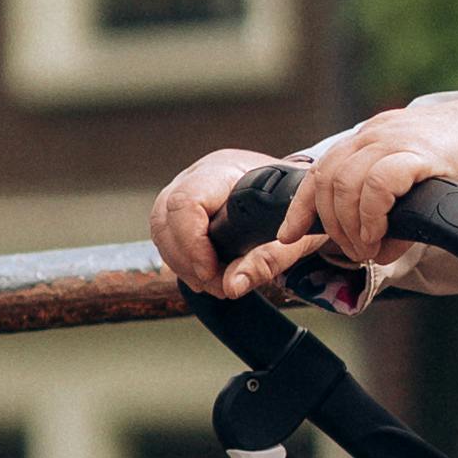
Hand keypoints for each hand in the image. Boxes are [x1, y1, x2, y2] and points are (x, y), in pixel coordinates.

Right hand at [151, 146, 287, 298]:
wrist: (296, 193)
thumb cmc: (296, 204)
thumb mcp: (294, 235)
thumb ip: (266, 260)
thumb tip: (232, 286)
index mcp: (224, 171)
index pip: (187, 202)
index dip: (192, 242)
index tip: (211, 272)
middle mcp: (197, 177)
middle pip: (165, 217)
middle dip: (186, 260)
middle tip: (215, 283)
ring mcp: (185, 191)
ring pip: (161, 230)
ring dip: (182, 265)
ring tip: (214, 282)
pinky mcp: (182, 211)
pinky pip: (166, 238)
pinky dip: (182, 262)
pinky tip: (206, 274)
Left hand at [219, 94, 457, 298]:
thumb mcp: (422, 175)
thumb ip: (396, 197)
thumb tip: (382, 239)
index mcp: (373, 137)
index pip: (320, 171)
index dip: (300, 208)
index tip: (288, 237)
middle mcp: (376, 133)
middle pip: (326, 182)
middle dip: (331, 227)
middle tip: (358, 254)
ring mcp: (395, 138)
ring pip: (344, 185)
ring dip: (351, 228)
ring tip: (372, 250)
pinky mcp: (419, 151)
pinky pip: (377, 184)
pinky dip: (372, 216)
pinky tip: (386, 236)